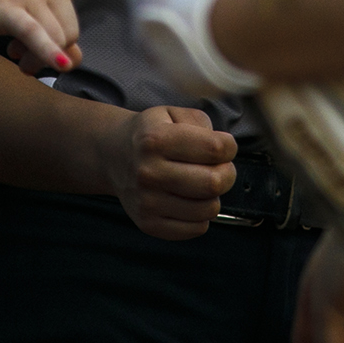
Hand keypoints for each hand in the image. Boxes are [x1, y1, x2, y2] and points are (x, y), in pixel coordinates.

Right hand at [0, 0, 134, 74]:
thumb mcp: (20, 3)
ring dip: (38, 59)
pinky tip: (54, 64)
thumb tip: (72, 58)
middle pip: (73, 27)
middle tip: (25, 58)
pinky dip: (45, 50)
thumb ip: (50, 24)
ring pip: (55, 37)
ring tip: (13, 56)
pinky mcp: (5, 5)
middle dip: (56, 49)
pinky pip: (35, 34)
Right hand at [100, 104, 237, 239]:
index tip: (224, 146)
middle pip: (213, 183)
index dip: (229, 147)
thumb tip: (223, 150)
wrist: (113, 155)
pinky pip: (196, 228)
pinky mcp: (149, 224)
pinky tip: (191, 200)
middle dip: (227, 173)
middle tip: (220, 167)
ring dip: (214, 196)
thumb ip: (202, 125)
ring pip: (208, 209)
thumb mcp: (173, 113)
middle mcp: (148, 172)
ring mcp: (147, 202)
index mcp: (156, 140)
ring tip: (201, 183)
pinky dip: (202, 215)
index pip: (215, 149)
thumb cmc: (152, 134)